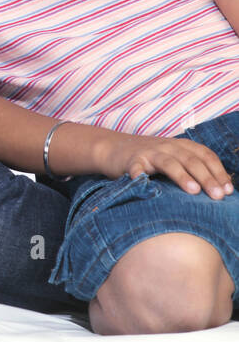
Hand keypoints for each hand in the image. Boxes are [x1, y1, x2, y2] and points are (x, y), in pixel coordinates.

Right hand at [99, 133, 233, 199]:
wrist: (114, 148)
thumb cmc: (151, 159)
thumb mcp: (175, 159)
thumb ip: (194, 169)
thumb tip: (222, 191)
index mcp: (182, 146)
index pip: (206, 155)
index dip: (219, 172)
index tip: (228, 190)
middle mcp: (168, 146)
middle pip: (191, 160)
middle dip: (207, 178)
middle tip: (218, 196)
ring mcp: (149, 152)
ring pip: (169, 162)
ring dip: (182, 176)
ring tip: (194, 191)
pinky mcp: (131, 160)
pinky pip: (137, 168)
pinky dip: (142, 176)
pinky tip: (146, 185)